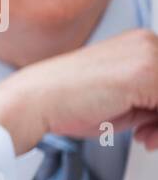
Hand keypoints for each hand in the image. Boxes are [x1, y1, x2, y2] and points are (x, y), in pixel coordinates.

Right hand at [0, 29, 157, 153]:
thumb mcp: (120, 100)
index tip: (152, 124)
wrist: (35, 101)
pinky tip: (143, 135)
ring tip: (148, 137)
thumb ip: (149, 101)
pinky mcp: (147, 71)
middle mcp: (146, 42)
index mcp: (139, 43)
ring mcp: (148, 54)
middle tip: (150, 133)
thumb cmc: (65, 102)